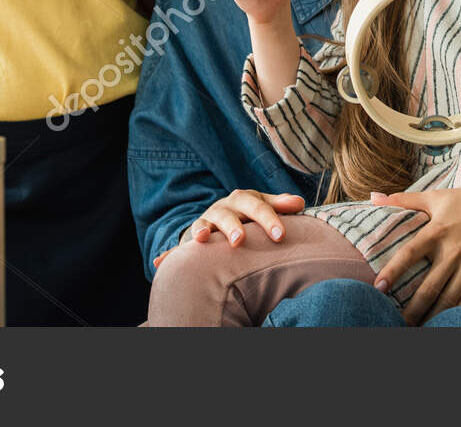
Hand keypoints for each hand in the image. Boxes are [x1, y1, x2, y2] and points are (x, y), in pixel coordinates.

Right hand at [151, 190, 306, 267]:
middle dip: (234, 226)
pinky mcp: (194, 236)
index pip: (258, 206)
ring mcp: (207, 221)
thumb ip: (281, 204)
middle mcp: (224, 208)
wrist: (224, 217)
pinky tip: (161, 262)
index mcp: (244, 199)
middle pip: (230, 214)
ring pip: (204, 225)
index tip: (280, 236)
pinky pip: (181, 245)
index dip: (269, 219)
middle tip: (240, 240)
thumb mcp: (265, 206)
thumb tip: (300, 203)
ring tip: (201, 240)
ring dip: (201, 232)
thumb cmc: (251, 214)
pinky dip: (170, 253)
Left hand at [369, 183, 460, 323]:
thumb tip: (373, 197)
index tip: (378, 288)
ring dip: (434, 317)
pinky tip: (448, 323)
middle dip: (413, 310)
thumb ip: (404, 199)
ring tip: (420, 330)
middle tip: (398, 325)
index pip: (409, 253)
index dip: (393, 270)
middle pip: (429, 287)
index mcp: (437, 230)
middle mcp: (453, 249)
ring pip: (450, 298)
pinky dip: (459, 313)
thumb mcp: (436, 196)